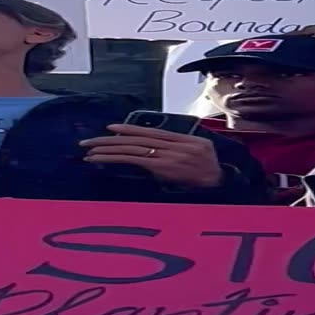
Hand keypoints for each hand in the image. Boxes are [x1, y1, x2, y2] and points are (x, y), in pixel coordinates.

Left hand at [80, 124, 223, 189]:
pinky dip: (116, 159)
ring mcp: (169, 156)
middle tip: (89, 141)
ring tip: (89, 150)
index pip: (152, 132)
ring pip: (132, 148)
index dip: (130, 129)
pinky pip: (135, 160)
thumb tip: (160, 153)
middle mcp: (175, 145)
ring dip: (108, 149)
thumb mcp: (201, 155)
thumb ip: (181, 151)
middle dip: (111, 139)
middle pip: (138, 138)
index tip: (111, 129)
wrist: (224, 185)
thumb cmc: (212, 175)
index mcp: (185, 140)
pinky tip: (102, 159)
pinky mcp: (164, 168)